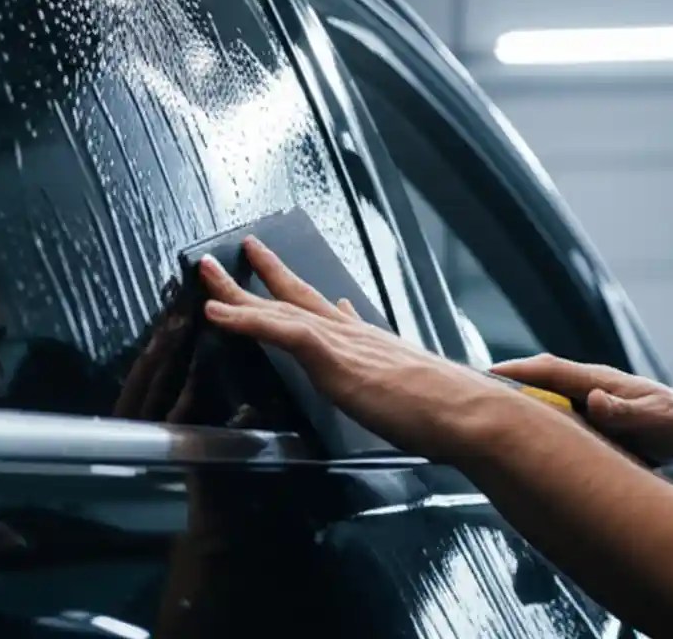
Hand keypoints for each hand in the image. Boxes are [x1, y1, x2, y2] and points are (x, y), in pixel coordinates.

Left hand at [198, 236, 515, 459]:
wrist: (468, 413)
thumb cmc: (446, 410)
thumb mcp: (408, 386)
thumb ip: (386, 372)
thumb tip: (376, 365)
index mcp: (366, 341)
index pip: (320, 308)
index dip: (291, 290)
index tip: (273, 270)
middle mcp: (351, 333)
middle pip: (293, 298)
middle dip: (257, 276)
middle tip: (223, 258)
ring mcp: (342, 342)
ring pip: (280, 308)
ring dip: (237, 291)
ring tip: (205, 274)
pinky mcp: (335, 357)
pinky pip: (280, 331)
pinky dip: (246, 319)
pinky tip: (217, 314)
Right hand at [491, 355, 672, 460]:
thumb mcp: (661, 421)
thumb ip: (628, 413)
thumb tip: (595, 401)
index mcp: (597, 380)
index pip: (548, 370)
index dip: (515, 372)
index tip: (484, 376)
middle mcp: (586, 387)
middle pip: (535, 381)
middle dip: (501, 385)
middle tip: (463, 395)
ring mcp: (585, 402)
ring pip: (540, 400)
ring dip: (512, 404)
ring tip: (476, 416)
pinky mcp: (587, 419)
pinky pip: (551, 417)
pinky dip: (529, 421)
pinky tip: (511, 437)